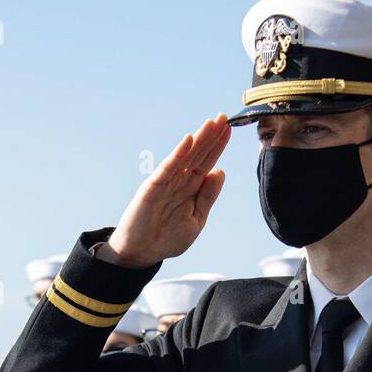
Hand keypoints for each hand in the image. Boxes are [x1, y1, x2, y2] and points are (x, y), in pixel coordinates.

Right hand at [102, 114, 230, 268]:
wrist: (141, 254)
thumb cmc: (167, 239)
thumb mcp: (196, 219)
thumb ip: (208, 197)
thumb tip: (220, 172)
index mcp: (191, 188)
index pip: (208, 162)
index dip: (218, 146)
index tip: (229, 129)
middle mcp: (179, 181)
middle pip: (198, 154)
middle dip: (211, 137)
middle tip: (224, 117)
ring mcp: (166, 182)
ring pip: (185, 157)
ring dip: (198, 140)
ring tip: (212, 124)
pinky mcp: (152, 188)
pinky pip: (167, 169)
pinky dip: (177, 155)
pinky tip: (188, 141)